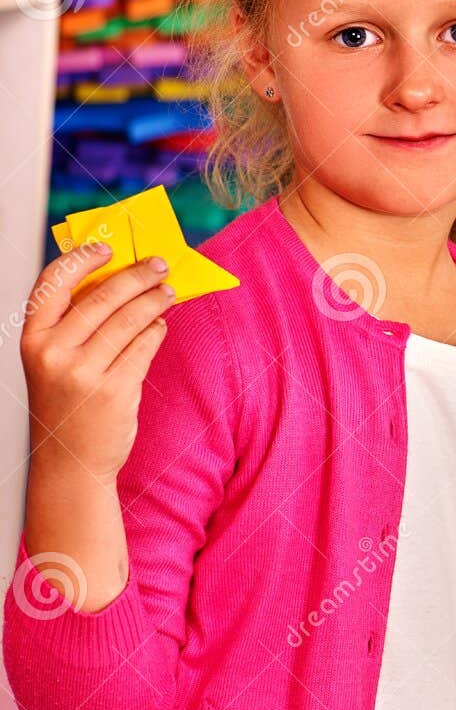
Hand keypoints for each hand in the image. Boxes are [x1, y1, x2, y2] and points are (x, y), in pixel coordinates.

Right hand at [21, 245, 173, 482]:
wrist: (71, 461)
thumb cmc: (67, 404)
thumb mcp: (54, 362)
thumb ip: (75, 326)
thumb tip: (117, 281)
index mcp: (32, 339)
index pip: (53, 283)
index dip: (82, 259)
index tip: (109, 248)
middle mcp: (53, 353)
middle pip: (102, 297)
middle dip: (136, 276)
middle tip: (158, 265)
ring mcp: (84, 373)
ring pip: (129, 320)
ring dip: (154, 300)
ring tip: (168, 291)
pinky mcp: (115, 391)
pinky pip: (144, 347)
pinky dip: (156, 331)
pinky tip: (160, 324)